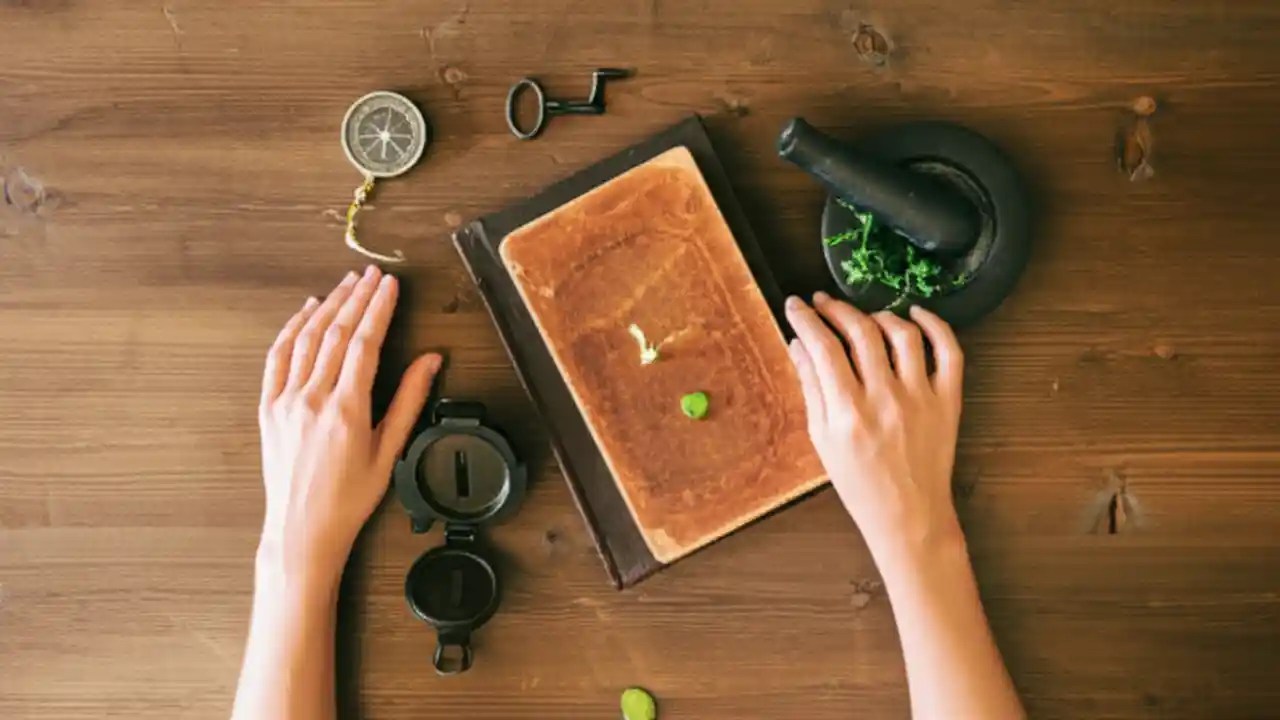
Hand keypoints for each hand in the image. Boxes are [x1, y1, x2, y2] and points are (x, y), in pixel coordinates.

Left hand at [257, 266, 441, 583]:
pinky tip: (306, 313)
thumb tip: (430, 361)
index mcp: (347, 410)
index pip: (365, 343)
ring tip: (346, 283)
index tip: (390, 286)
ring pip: (307, 338)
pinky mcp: (269, 408)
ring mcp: (286, 402)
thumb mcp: (389, 451)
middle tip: (372, 274)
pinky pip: (278, 357)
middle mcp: (313, 400)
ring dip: (328, 305)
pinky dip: (293, 329)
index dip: (379, 308)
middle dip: (357, 297)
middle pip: (336, 332)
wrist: (302, 530)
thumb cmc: (348, 499)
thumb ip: (410, 400)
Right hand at [785, 292, 964, 572]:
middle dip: (837, 309)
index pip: (824, 348)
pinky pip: (948, 352)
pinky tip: (915, 314)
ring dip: (878, 315)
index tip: (797, 305)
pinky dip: (934, 325)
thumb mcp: (821, 440)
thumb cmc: (859, 483)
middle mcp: (885, 400)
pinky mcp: (948, 401)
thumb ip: (811, 388)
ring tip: (864, 317)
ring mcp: (920, 398)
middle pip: (860, 333)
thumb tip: (798, 344)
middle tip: (824, 303)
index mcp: (847, 413)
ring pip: (901, 334)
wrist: (908, 515)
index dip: (807, 319)